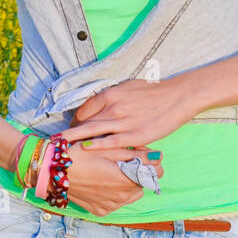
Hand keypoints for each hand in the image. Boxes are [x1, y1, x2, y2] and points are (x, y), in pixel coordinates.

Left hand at [55, 78, 196, 150]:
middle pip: (85, 122)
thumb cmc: (154, 91)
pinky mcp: (134, 135)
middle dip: (71, 133)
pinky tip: (85, 149)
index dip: (75, 120)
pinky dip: (96, 146)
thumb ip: (112, 98)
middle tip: (59, 142)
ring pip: (92, 132)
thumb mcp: (129, 88)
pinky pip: (110, 142)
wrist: (178, 96)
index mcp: (111, 94)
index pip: (84, 109)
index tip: (72, 128)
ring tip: (61, 148)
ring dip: (75, 140)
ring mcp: (123, 122)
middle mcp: (113, 107)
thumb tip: (99, 105)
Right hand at [62, 143, 164, 217]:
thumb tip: (157, 156)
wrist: (53, 172)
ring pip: (131, 194)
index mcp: (126, 180)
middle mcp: (121, 197)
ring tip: (111, 171)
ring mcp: (111, 205)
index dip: (150, 161)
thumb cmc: (81, 154)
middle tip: (121, 161)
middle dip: (138, 172)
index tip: (140, 154)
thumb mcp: (109, 148)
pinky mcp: (100, 210)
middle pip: (143, 183)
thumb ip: (136, 154)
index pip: (155, 173)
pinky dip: (114, 193)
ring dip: (127, 183)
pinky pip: (116, 202)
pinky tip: (102, 182)